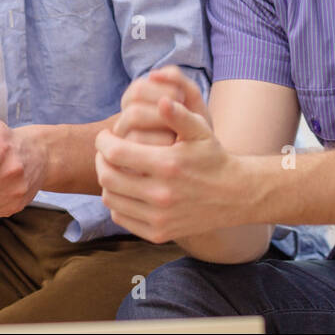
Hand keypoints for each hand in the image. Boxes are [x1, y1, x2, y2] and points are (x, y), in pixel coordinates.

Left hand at [95, 80, 240, 243]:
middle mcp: (161, 195)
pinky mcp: (158, 233)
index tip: (105, 136)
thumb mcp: (201, 131)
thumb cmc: (213, 157)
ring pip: (111, 199)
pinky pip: (121, 217)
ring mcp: (159, 217)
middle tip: (105, 152)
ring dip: (106, 181)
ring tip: (114, 169)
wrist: (235, 195)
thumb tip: (162, 101)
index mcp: (168, 165)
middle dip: (100, 161)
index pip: (115, 153)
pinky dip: (116, 202)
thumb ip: (179, 115)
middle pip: (107, 177)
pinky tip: (125, 189)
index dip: (103, 142)